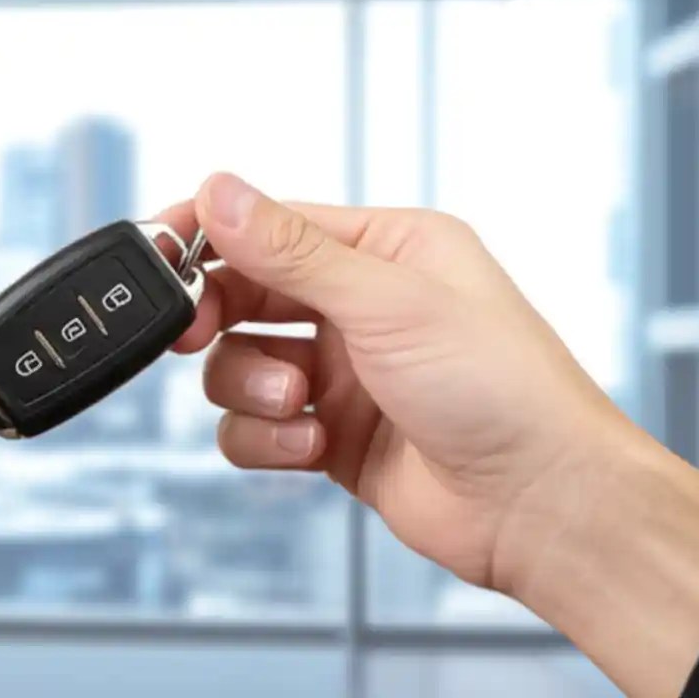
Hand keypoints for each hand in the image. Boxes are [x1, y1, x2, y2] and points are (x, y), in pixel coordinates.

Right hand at [168, 173, 619, 588]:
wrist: (541, 506)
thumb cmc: (504, 391)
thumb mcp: (390, 302)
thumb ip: (293, 251)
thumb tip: (221, 191)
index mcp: (385, 249)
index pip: (271, 223)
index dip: (209, 235)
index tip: (158, 251)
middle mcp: (360, 306)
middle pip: (245, 294)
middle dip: (218, 318)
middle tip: (194, 335)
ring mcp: (342, 373)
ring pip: (240, 365)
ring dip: (252, 388)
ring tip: (296, 403)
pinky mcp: (330, 434)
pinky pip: (256, 427)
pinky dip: (268, 439)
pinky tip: (311, 444)